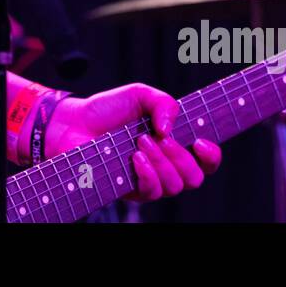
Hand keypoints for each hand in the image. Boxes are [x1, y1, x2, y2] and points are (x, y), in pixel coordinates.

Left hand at [46, 83, 221, 202]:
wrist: (74, 123)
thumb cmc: (107, 109)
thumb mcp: (139, 94)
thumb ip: (164, 102)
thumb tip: (170, 129)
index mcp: (174, 143)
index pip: (206, 161)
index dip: (212, 156)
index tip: (200, 142)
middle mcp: (165, 165)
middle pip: (195, 177)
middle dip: (182, 157)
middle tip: (161, 137)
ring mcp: (149, 180)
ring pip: (174, 186)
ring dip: (161, 162)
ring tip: (140, 141)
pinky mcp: (130, 190)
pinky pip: (151, 192)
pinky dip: (148, 173)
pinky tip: (135, 157)